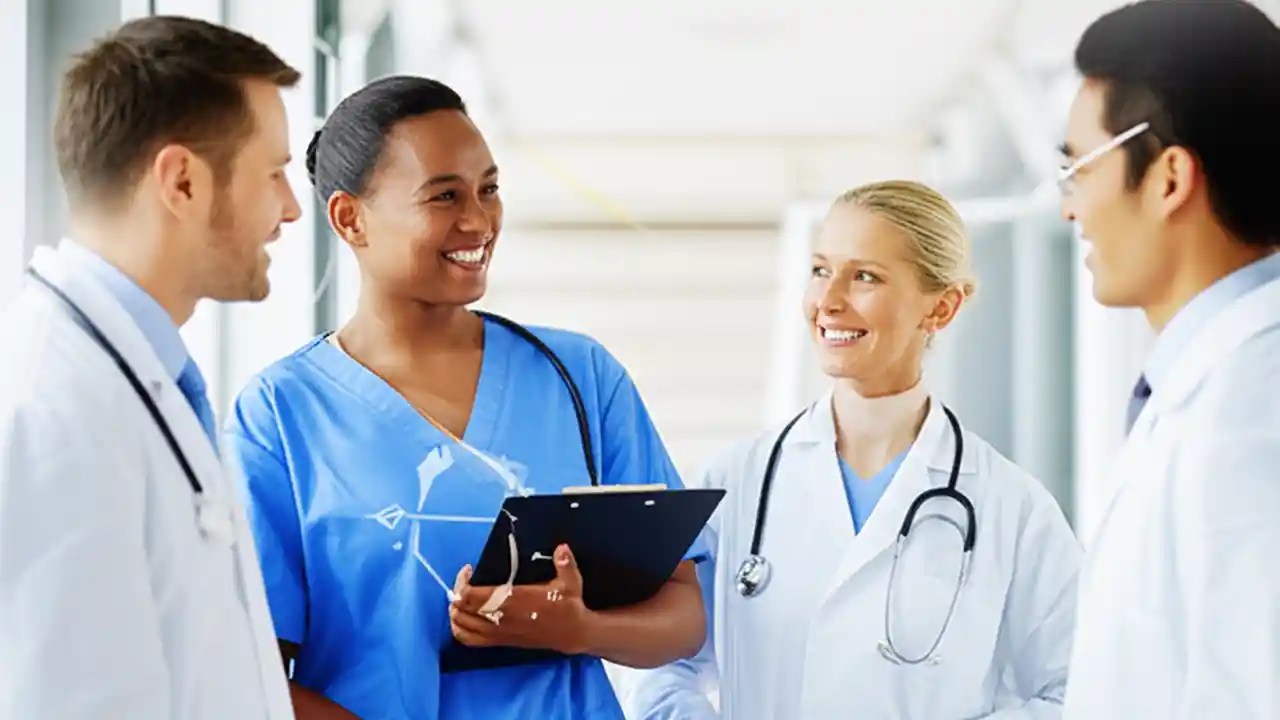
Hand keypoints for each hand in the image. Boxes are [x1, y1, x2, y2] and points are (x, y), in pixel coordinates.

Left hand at [449, 543, 590, 654]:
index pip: (475, 595)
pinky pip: (469, 640)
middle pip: (464, 608)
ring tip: (460, 596)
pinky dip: (458, 629)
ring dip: (455, 610)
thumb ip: (565, 565)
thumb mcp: (571, 583)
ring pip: (462, 625)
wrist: (572, 634)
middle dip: (458, 593)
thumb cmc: (568, 606)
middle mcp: (502, 618)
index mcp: (514, 601)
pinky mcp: (499, 641)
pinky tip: (460, 617)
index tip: (468, 569)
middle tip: (464, 579)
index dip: (463, 583)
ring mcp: (498, 632)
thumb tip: (562, 547)